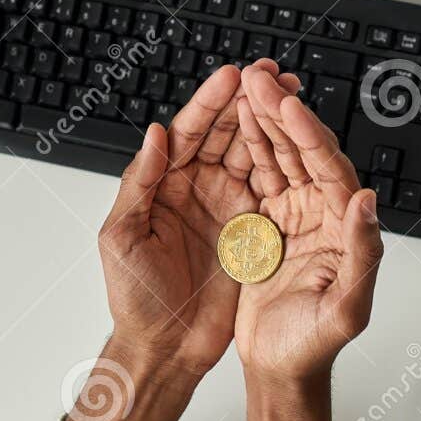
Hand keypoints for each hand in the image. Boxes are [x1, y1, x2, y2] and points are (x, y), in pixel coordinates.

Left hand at [68, 64, 293, 420]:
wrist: (165, 346)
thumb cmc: (133, 298)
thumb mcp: (120, 237)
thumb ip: (138, 184)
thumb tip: (155, 134)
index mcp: (163, 184)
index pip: (189, 131)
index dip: (210, 102)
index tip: (233, 76)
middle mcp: (196, 188)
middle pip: (225, 132)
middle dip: (249, 100)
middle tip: (273, 73)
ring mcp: (226, 206)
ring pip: (252, 153)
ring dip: (271, 123)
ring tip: (293, 95)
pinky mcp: (251, 229)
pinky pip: (270, 188)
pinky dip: (285, 162)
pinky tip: (300, 139)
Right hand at [231, 66, 384, 420]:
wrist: (281, 370)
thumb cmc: (313, 348)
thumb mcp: (345, 310)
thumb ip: (364, 255)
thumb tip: (369, 201)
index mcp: (344, 228)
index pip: (328, 168)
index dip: (307, 132)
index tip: (286, 101)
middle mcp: (325, 214)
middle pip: (303, 151)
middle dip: (280, 111)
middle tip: (256, 76)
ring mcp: (297, 216)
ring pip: (279, 156)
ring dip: (262, 121)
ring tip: (243, 86)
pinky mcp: (271, 224)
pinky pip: (259, 175)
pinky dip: (247, 147)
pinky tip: (233, 122)